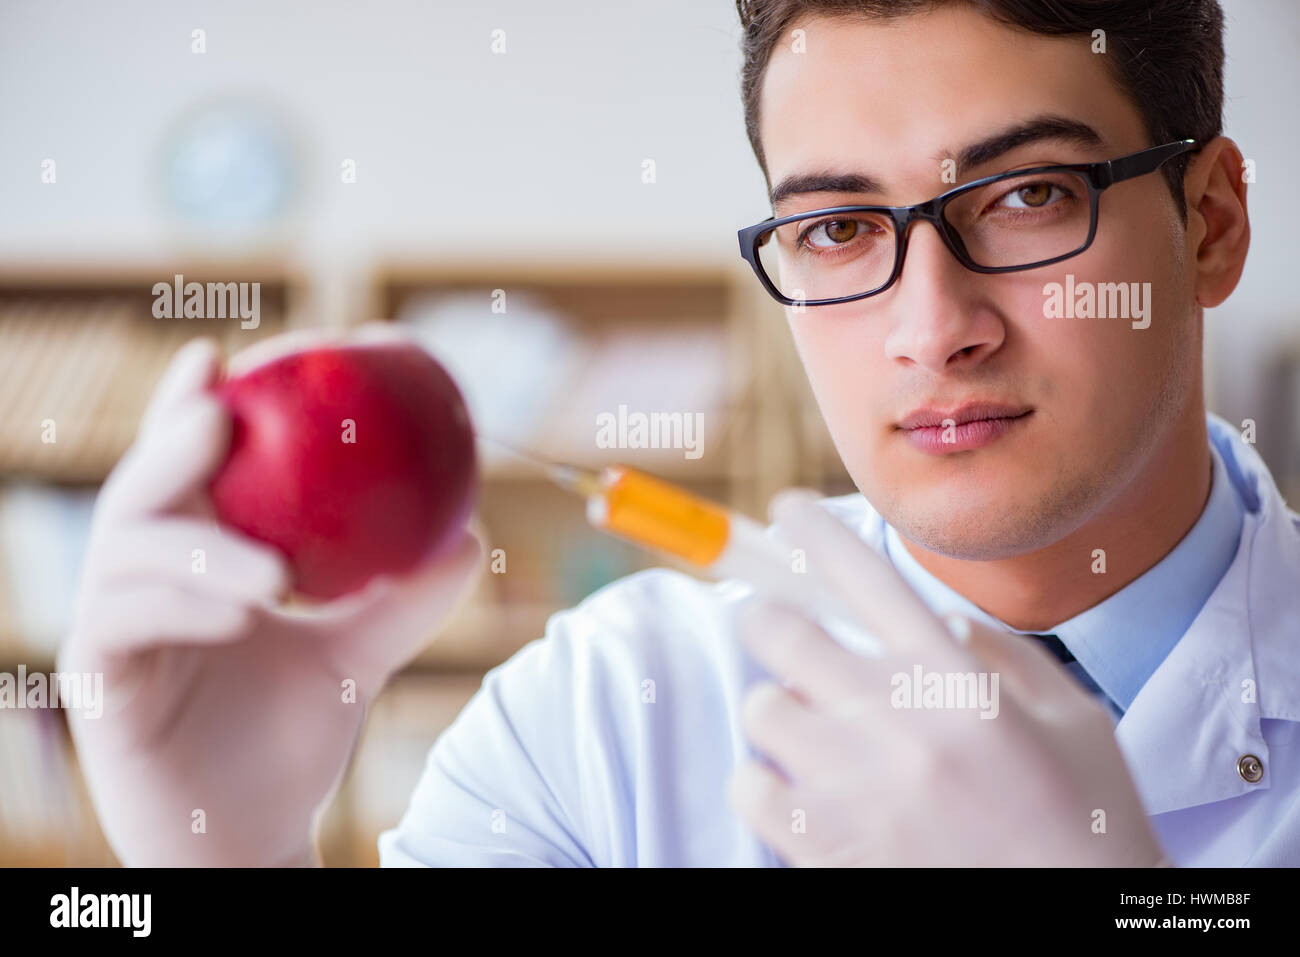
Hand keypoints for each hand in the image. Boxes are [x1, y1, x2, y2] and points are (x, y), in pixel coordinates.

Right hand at [60, 332, 482, 865]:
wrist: (259, 831)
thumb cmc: (293, 736)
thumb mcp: (358, 655)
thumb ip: (403, 597)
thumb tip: (468, 531)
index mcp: (190, 561)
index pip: (182, 470)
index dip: (190, 406)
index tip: (228, 354)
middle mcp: (139, 586)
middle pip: (137, 495)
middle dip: (172, 446)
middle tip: (224, 416)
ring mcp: (111, 633)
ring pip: (125, 560)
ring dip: (196, 549)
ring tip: (270, 570)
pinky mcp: (97, 686)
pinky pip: (121, 631)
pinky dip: (179, 612)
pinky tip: (240, 613)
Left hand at [727, 490, 1165, 866]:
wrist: (1072, 928)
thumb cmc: (1082, 823)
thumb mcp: (1072, 719)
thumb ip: (999, 654)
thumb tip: (929, 613)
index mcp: (958, 680)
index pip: (865, 575)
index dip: (814, 530)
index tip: (785, 509)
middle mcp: (897, 721)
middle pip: (779, 631)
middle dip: (768, 619)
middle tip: (776, 627)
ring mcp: (854, 786)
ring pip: (761, 708)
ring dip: (778, 710)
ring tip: (815, 733)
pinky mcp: (823, 846)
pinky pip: (748, 786)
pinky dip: (763, 781)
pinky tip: (802, 791)